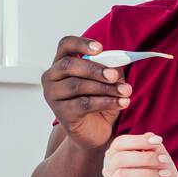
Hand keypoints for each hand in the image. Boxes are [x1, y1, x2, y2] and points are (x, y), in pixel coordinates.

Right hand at [41, 36, 132, 150]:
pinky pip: (84, 104)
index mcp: (62, 63)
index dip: (81, 44)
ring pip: (78, 86)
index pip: (65, 45)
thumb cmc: (99, 102)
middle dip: (95, 69)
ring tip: (125, 92)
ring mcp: (54, 96)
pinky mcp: (62, 113)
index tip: (100, 48)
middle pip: (69, 65)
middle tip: (115, 76)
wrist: (94, 132)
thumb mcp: (107, 82)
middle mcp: (52, 77)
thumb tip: (117, 64)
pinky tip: (122, 103)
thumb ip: (110, 69)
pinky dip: (106, 102)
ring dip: (106, 88)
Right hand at [102, 134, 177, 176]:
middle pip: (119, 158)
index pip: (119, 143)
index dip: (138, 140)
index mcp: (117, 157)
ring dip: (147, 172)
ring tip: (165, 174)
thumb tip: (149, 135)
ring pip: (121, 175)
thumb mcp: (161, 160)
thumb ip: (154, 148)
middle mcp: (111, 171)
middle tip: (165, 160)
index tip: (158, 141)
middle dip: (145, 157)